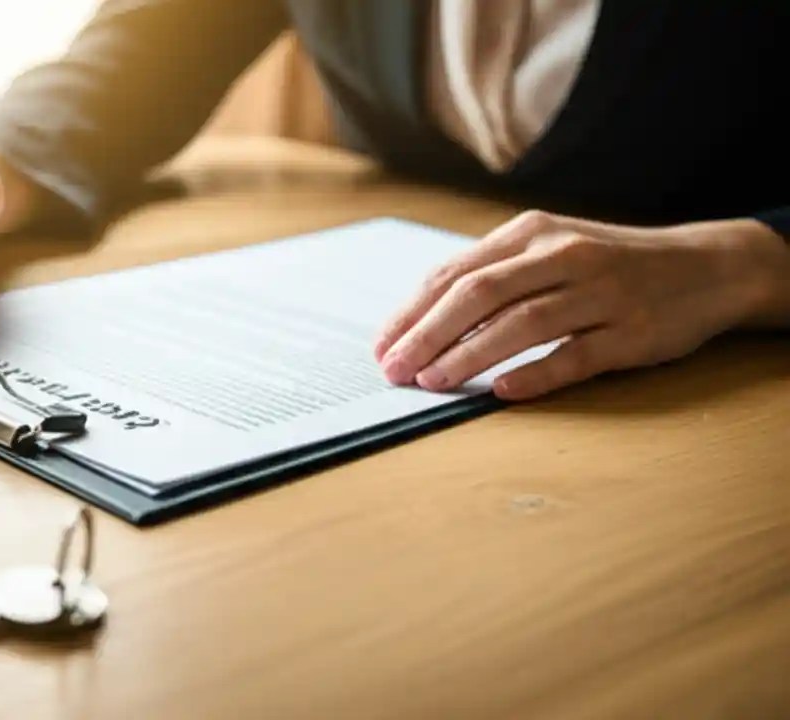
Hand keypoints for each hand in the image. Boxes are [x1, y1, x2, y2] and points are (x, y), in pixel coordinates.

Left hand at [373, 210, 789, 399]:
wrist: (705, 266)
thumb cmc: (607, 265)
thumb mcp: (549, 250)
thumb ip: (494, 276)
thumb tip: (421, 320)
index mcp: (533, 234)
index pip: (457, 272)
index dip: (413, 311)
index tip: (382, 345)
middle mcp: (564, 256)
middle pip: (480, 293)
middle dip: (428, 333)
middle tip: (394, 369)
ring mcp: (601, 294)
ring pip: (523, 323)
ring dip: (469, 355)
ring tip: (431, 382)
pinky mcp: (632, 332)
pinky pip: (576, 355)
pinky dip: (536, 374)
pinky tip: (501, 392)